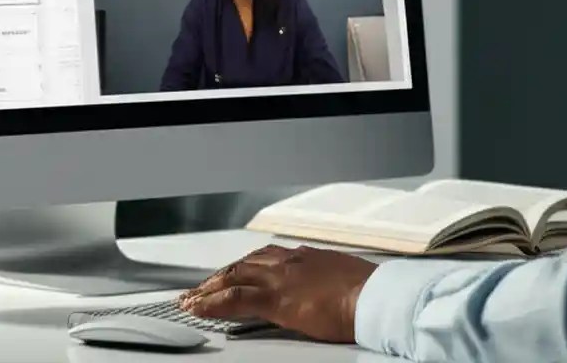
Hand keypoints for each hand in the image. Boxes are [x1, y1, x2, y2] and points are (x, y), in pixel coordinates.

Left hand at [179, 244, 377, 342]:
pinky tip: (198, 309)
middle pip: (242, 265)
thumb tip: (321, 283)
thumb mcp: (342, 277)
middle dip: (219, 276)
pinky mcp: (275, 299)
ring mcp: (280, 278)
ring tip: (192, 299)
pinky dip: (211, 303)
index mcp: (304, 257)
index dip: (243, 267)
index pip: (264, 257)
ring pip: (232, 277)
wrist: (374, 297)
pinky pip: (234, 298)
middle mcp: (287, 262)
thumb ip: (324, 276)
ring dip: (208, 288)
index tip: (231, 275)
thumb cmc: (366, 292)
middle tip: (201, 287)